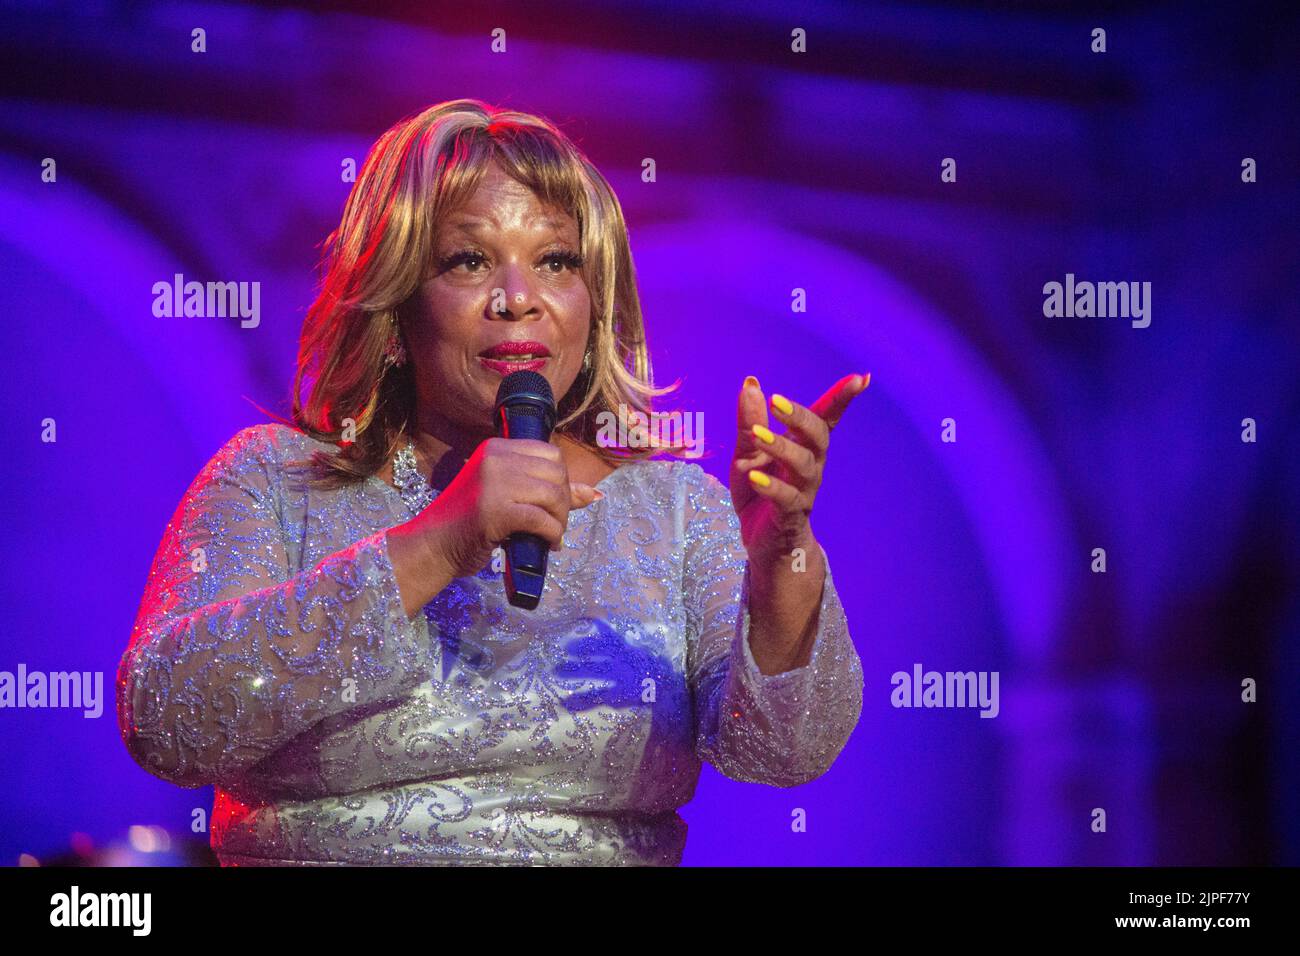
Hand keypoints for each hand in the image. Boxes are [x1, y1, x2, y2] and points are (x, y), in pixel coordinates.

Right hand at [414, 437, 602, 579]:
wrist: (432, 547)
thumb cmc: (468, 525)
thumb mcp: (507, 499)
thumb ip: (547, 493)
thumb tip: (593, 494)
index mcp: (497, 449)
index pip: (550, 453)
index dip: (561, 482)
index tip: (552, 505)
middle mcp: (495, 458)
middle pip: (557, 473)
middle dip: (564, 503)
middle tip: (553, 524)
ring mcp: (494, 483)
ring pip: (554, 495)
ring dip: (560, 521)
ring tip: (550, 537)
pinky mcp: (495, 511)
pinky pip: (542, 519)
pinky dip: (552, 535)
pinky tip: (546, 545)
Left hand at [729, 373, 869, 568]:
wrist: (763, 542)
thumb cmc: (759, 491)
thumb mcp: (747, 453)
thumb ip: (749, 422)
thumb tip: (751, 382)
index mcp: (802, 446)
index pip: (824, 418)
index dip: (841, 398)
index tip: (860, 378)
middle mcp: (810, 466)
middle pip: (817, 437)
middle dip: (800, 417)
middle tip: (776, 401)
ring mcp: (803, 491)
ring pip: (804, 466)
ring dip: (781, 448)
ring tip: (758, 436)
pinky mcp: (791, 516)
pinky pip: (787, 500)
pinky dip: (773, 488)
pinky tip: (755, 478)